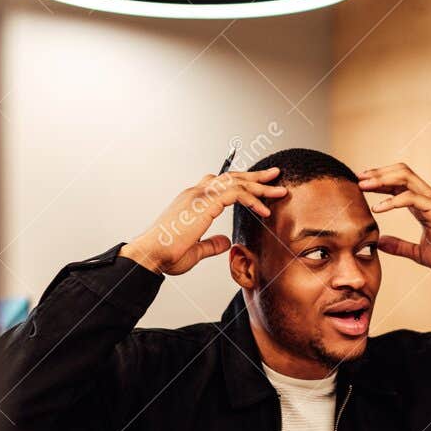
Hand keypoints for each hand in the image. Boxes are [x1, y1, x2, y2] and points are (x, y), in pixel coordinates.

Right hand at [121, 167, 287, 275]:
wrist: (151, 254)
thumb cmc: (166, 254)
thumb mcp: (196, 250)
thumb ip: (212, 244)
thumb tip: (226, 241)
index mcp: (192, 200)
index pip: (220, 183)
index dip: (242, 182)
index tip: (259, 186)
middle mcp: (196, 193)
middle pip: (231, 177)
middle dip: (256, 176)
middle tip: (275, 176)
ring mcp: (199, 195)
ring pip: (236, 181)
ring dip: (260, 185)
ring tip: (279, 190)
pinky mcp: (204, 203)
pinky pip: (235, 194)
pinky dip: (252, 199)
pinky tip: (264, 210)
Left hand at [358, 162, 430, 285]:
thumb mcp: (419, 253)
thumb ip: (400, 246)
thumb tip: (380, 242)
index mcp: (422, 205)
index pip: (397, 184)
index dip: (378, 182)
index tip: (360, 185)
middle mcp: (427, 197)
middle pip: (399, 173)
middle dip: (377, 173)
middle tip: (357, 179)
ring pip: (404, 177)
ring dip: (381, 179)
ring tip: (363, 186)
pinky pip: (411, 197)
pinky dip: (392, 200)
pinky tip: (378, 208)